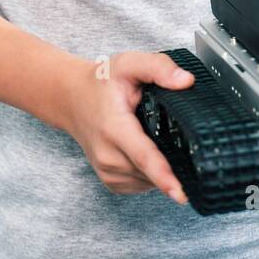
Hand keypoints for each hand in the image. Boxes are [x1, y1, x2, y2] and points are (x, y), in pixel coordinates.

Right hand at [62, 50, 195, 200]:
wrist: (72, 99)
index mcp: (114, 128)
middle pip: (151, 170)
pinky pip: (142, 184)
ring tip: (157, 137)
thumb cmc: (101, 83)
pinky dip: (152, 172)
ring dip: (163, 166)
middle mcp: (108, 156)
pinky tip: (150, 151)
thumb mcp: (129, 63)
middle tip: (178, 137)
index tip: (181, 194)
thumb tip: (186, 81)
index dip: (164, 176)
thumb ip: (158, 68)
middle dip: (173, 163)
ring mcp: (108, 172)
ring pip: (149, 180)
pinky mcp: (111, 182)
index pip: (143, 157)